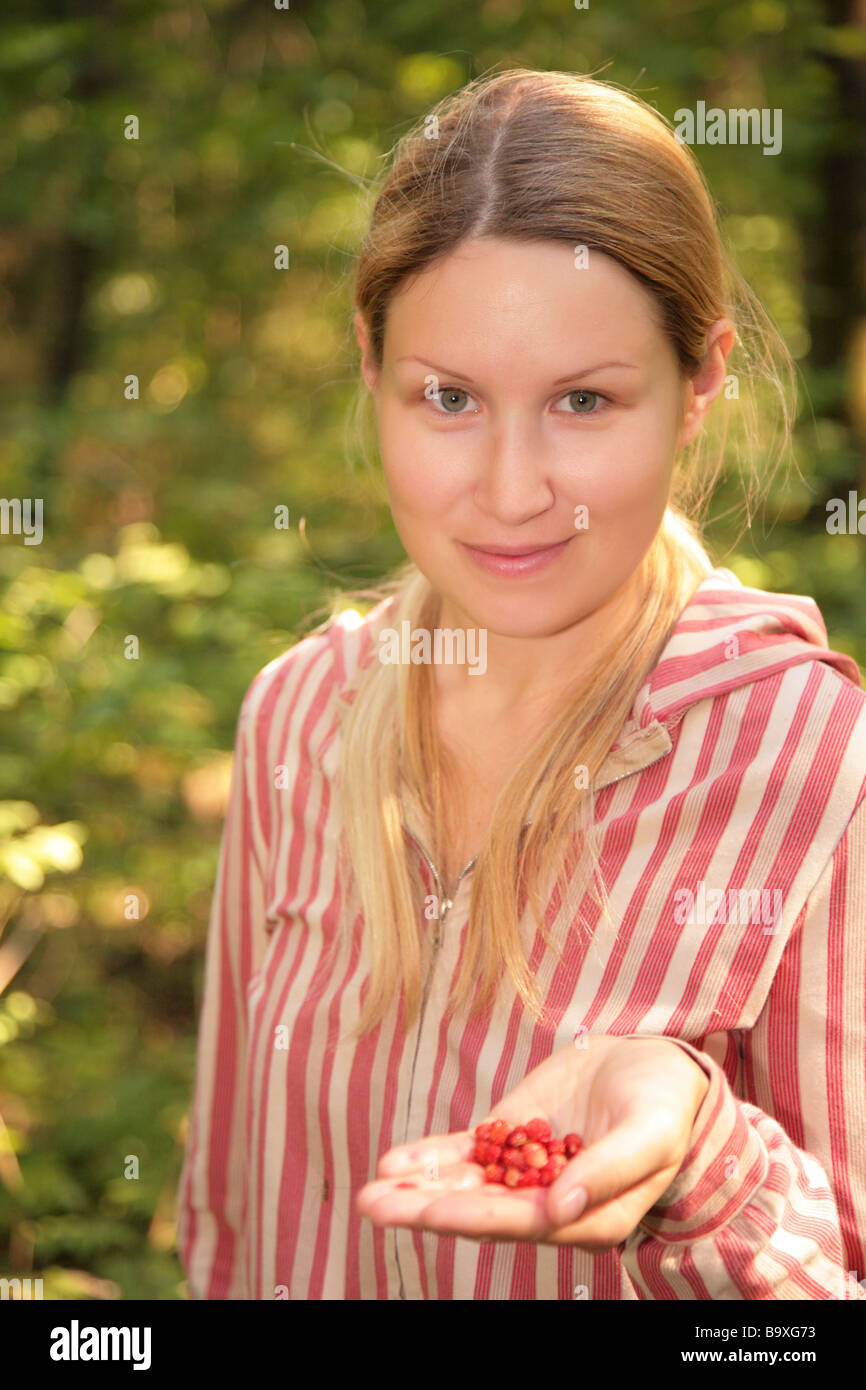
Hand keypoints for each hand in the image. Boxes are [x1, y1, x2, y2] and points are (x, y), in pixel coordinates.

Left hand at [355, 1035, 709, 1249]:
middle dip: (425, 1208)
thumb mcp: (649, 1133)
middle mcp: (550, 1204)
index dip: (476, 1215)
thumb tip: (560, 1209)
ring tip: (370, 1191)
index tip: (432, 1210)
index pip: (525, 1221)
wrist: (655, 1067)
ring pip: (465, 1185)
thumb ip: (608, 1171)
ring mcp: (526, 1172)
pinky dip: (431, 1157)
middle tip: (375, 1204)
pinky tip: (395, 1163)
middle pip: (481, 1211)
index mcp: (590, 1217)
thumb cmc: (665, 1106)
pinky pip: (467, 1153)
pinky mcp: (511, 1137)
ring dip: (416, 1188)